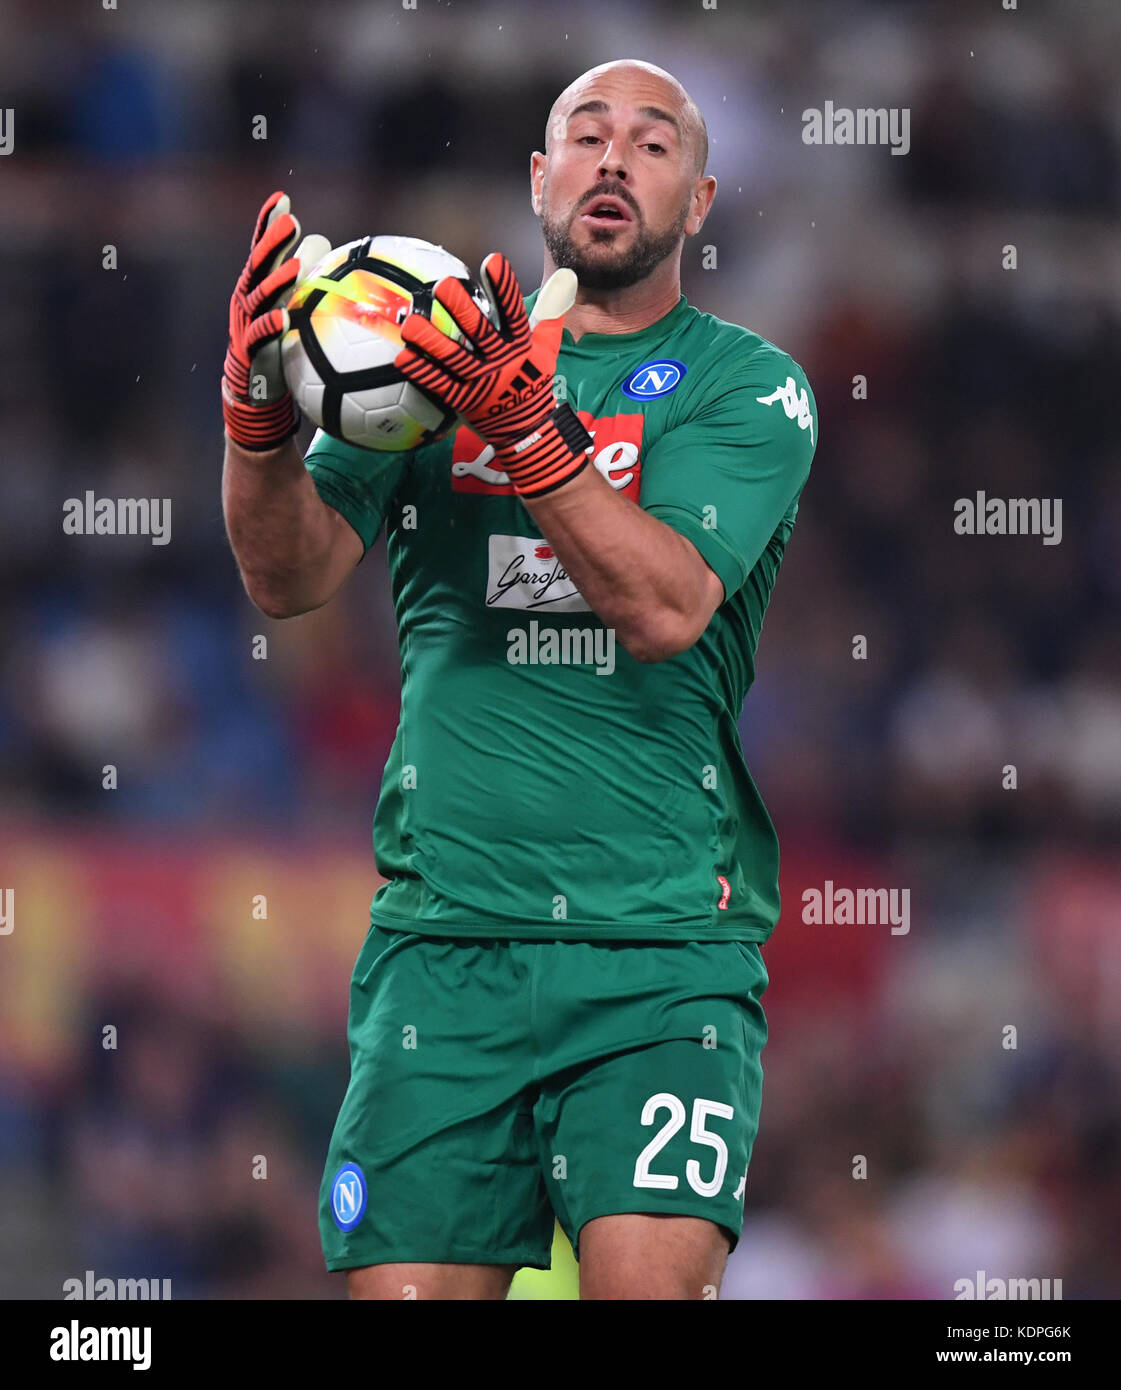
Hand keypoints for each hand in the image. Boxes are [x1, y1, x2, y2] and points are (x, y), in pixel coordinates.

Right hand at [222, 190, 330, 451]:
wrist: (258, 395)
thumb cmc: (283, 352)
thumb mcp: (299, 319)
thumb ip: (315, 293)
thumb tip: (354, 269)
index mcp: (257, 288)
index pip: (261, 250)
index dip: (267, 223)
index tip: (282, 197)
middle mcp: (247, 301)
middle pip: (258, 265)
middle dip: (271, 242)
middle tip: (289, 222)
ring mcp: (244, 325)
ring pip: (258, 298)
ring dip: (276, 281)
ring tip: (295, 267)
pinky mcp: (246, 351)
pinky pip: (259, 336)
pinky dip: (270, 326)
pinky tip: (285, 317)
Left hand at [395, 253, 592, 497]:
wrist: (527, 430)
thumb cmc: (533, 382)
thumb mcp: (547, 349)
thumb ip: (550, 313)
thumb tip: (564, 278)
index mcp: (521, 346)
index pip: (514, 313)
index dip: (504, 288)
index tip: (492, 262)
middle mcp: (500, 363)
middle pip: (480, 333)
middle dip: (462, 309)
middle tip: (444, 286)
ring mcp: (480, 383)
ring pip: (454, 358)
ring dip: (431, 340)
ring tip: (411, 323)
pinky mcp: (463, 401)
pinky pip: (439, 384)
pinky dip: (421, 371)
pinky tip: (403, 357)